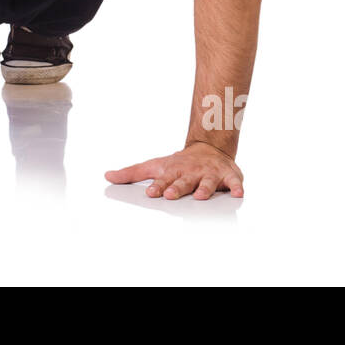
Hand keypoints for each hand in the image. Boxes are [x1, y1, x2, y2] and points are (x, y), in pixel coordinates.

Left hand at [104, 141, 243, 199]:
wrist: (208, 148)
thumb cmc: (179, 163)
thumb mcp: (155, 165)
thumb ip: (131, 173)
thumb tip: (107, 176)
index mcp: (173, 172)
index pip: (163, 180)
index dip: (157, 187)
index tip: (150, 193)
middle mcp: (191, 173)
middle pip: (183, 181)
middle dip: (177, 188)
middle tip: (170, 195)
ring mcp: (209, 174)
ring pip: (207, 182)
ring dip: (204, 188)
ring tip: (200, 196)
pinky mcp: (228, 175)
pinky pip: (234, 181)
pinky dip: (237, 186)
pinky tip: (238, 193)